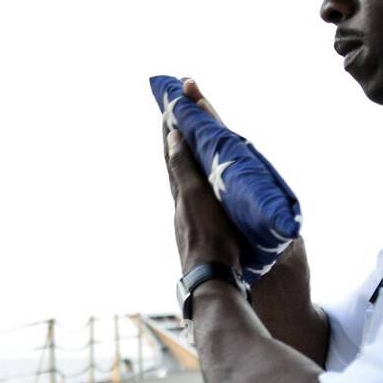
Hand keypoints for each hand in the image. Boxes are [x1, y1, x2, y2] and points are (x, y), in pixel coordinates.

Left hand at [163, 79, 241, 272]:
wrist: (213, 280)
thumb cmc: (210, 239)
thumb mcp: (196, 198)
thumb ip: (183, 168)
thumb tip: (171, 136)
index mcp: (181, 191)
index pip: (172, 151)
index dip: (171, 127)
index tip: (170, 103)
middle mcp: (182, 201)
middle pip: (176, 161)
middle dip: (176, 137)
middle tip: (176, 113)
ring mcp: (191, 215)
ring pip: (186, 176)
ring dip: (187, 155)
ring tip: (190, 139)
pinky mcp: (202, 227)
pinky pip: (197, 192)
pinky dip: (198, 176)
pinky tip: (205, 180)